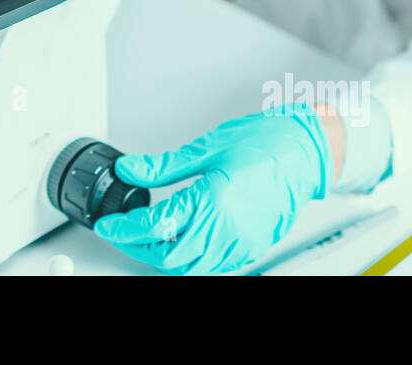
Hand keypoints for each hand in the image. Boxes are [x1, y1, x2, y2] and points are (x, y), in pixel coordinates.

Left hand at [94, 104, 333, 274]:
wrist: (303, 152)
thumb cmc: (264, 144)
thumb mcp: (204, 149)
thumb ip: (162, 166)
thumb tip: (130, 170)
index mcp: (212, 203)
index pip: (154, 226)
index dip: (124, 228)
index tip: (108, 224)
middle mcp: (226, 230)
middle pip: (168, 257)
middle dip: (138, 248)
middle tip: (121, 232)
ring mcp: (240, 244)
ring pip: (190, 268)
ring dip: (163, 257)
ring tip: (146, 238)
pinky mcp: (250, 248)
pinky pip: (213, 266)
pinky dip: (190, 260)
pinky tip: (180, 243)